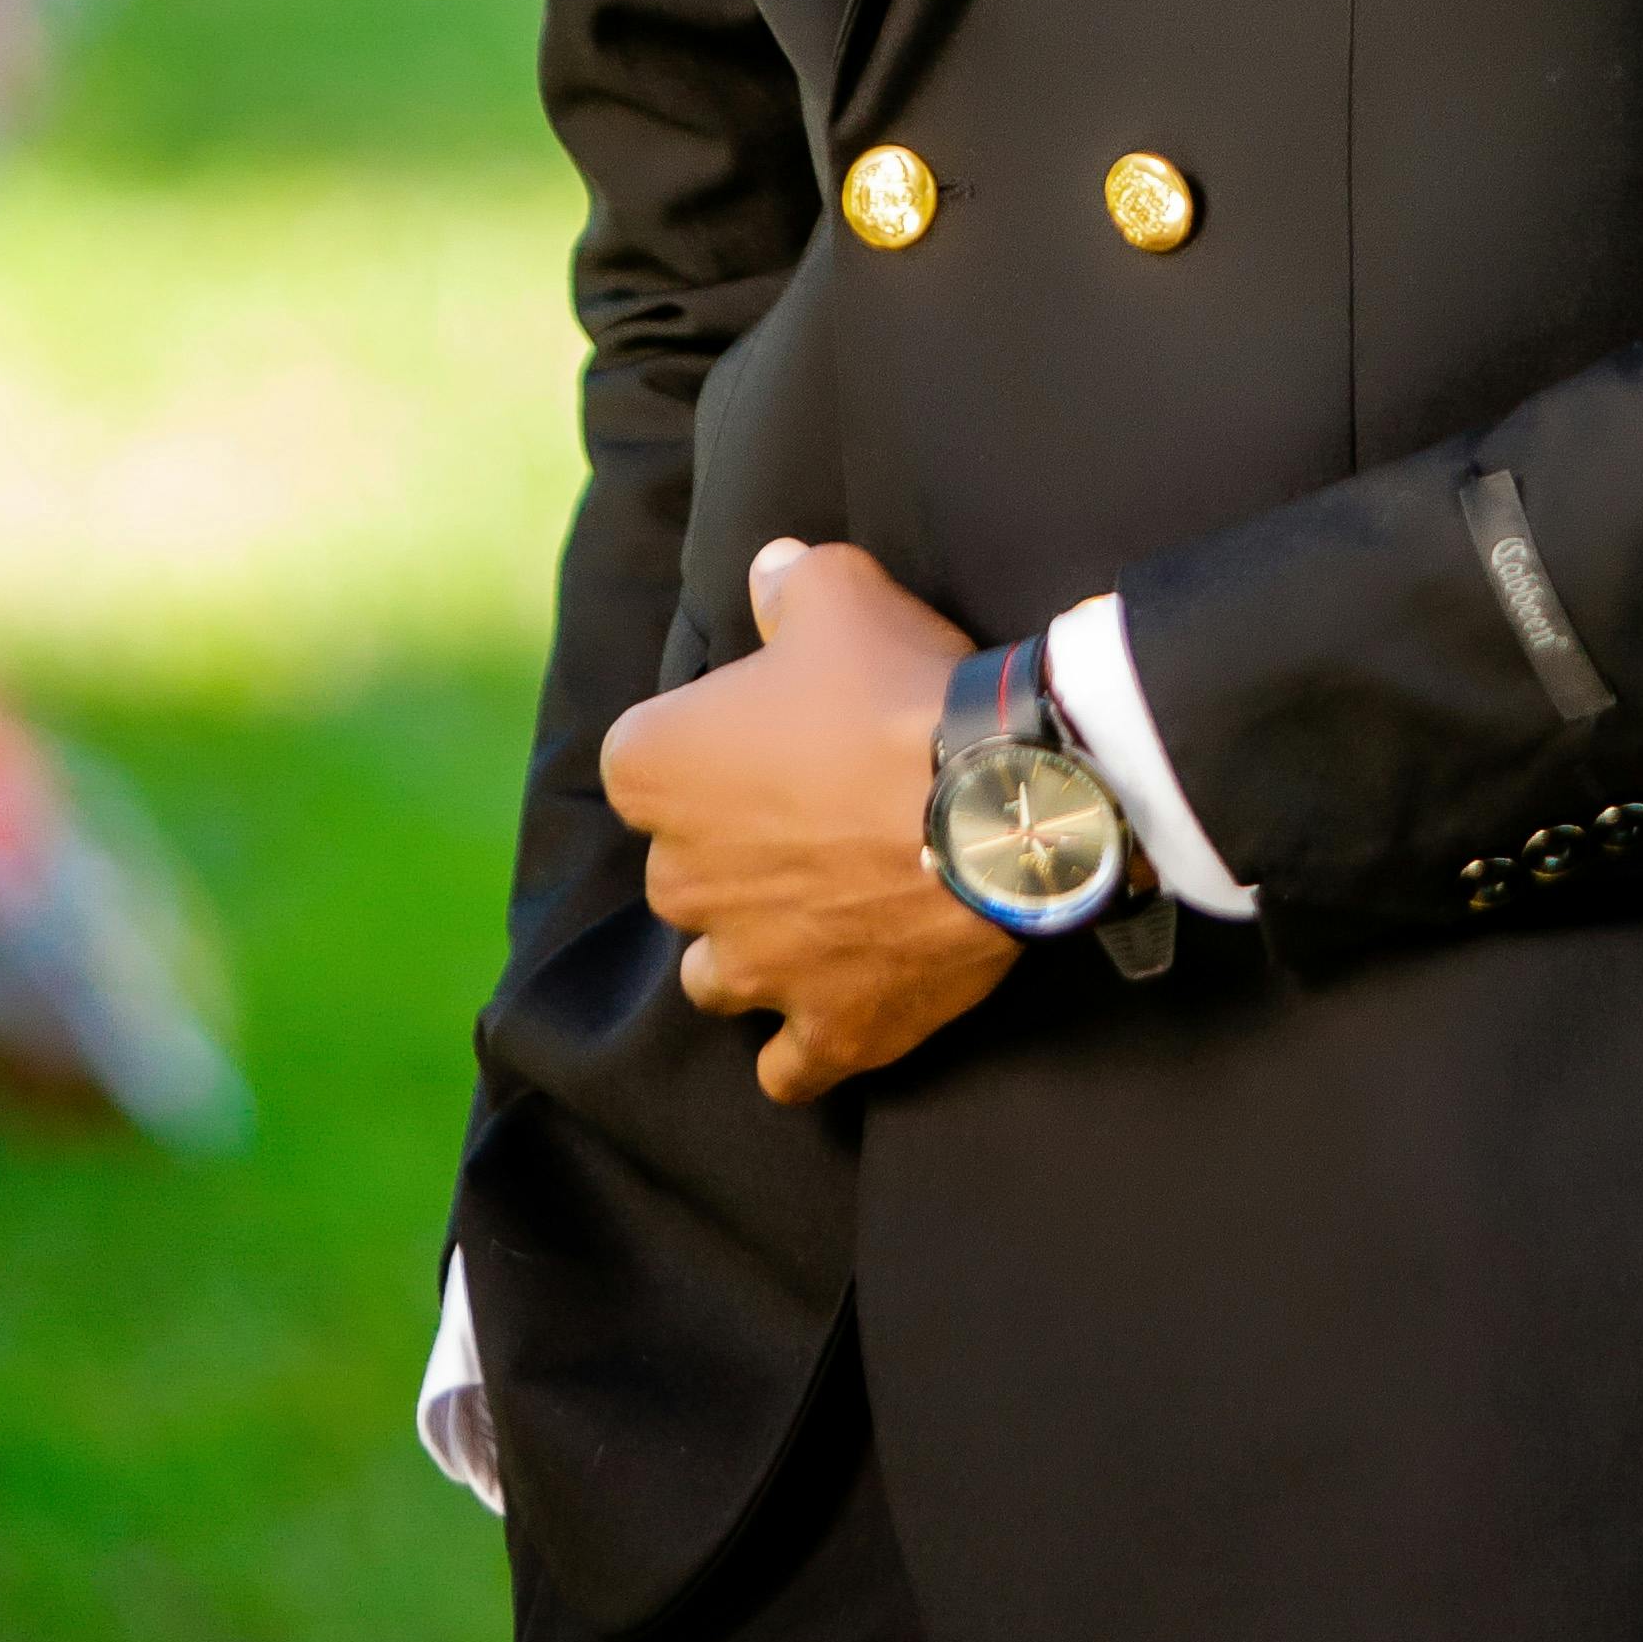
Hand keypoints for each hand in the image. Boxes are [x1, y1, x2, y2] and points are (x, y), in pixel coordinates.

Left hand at [599, 540, 1014, 1104]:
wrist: (999, 800)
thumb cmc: (900, 689)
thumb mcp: (838, 590)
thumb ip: (787, 582)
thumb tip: (768, 573)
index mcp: (656, 768)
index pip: (643, 760)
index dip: (705, 744)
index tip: (766, 734)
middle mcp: (680, 880)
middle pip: (680, 872)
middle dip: (730, 853)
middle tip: (815, 816)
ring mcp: (751, 967)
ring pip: (716, 976)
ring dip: (753, 949)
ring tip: (823, 914)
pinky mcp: (825, 1030)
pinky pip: (787, 1068)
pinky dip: (804, 1045)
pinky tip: (839, 1010)